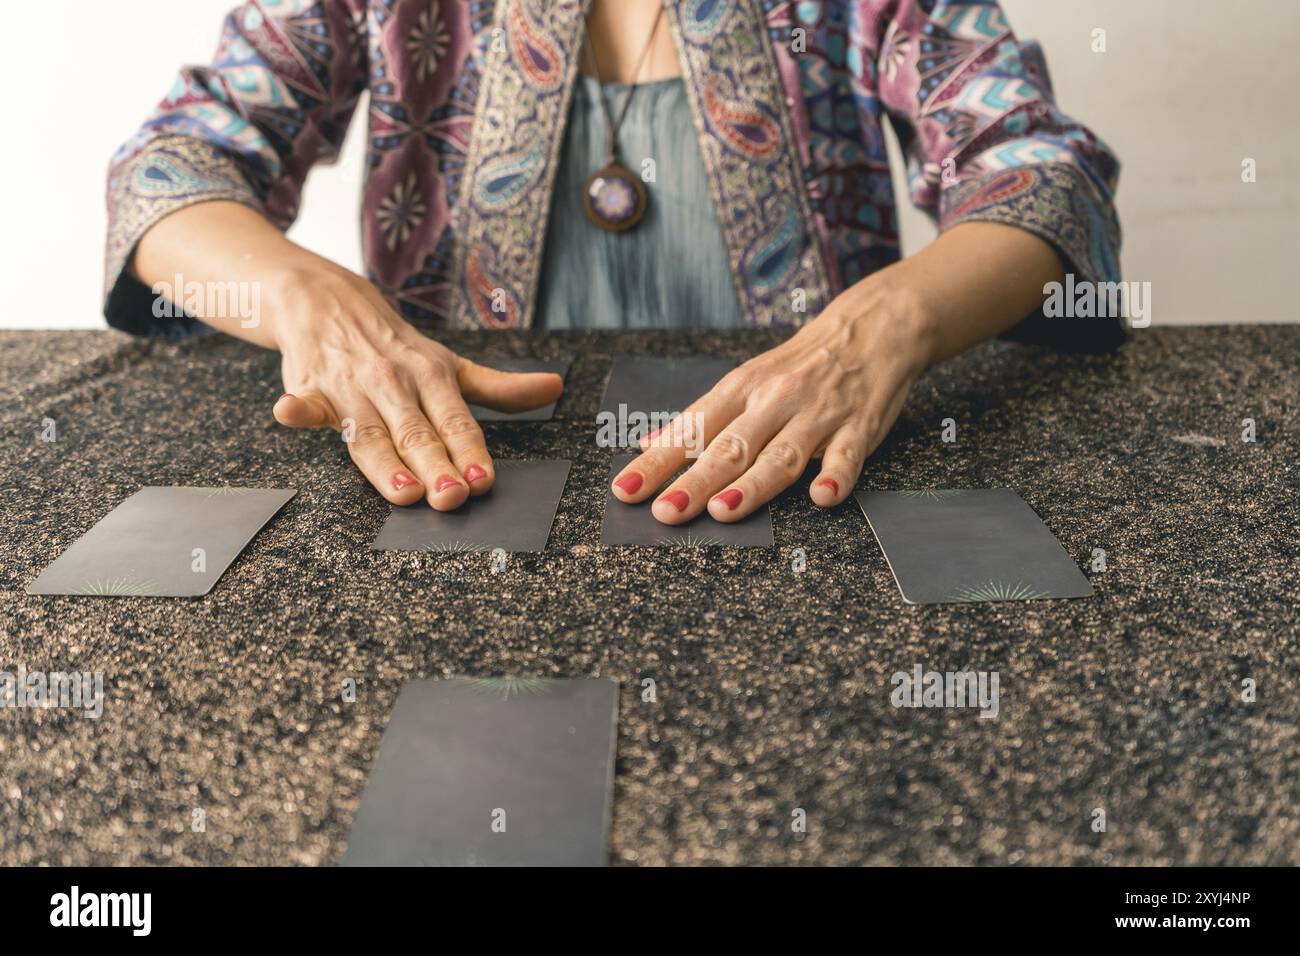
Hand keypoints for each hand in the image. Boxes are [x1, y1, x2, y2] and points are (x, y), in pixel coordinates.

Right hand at [270, 266, 563, 507]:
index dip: (469, 451)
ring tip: (404, 492)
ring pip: (368, 434)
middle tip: (452, 498)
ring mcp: (350, 386)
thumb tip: (554, 388)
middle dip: (436, 468)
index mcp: (431, 377)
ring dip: (384, 463)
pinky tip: (289, 412)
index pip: (455, 420)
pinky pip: (304, 401)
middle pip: (416, 434)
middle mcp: (393, 382)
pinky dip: (296, 408)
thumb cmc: (395, 347)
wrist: (328, 301)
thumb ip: (498, 388)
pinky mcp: (310, 387)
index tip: (483, 480)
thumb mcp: (449, 364)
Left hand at [611, 273, 932, 522]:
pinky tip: (821, 497)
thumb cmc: (799, 363)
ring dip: (752, 485)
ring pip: (781, 455)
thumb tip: (649, 443)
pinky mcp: (858, 428)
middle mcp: (774, 401)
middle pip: (729, 447)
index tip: (626, 490)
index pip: (691, 429)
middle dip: (695, 481)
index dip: (656, 461)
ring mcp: (817, 415)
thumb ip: (702, 418)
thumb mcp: (746, 380)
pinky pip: (847, 456)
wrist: (871, 327)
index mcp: (740, 389)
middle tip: (665, 512)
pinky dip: (836, 476)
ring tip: (723, 511)